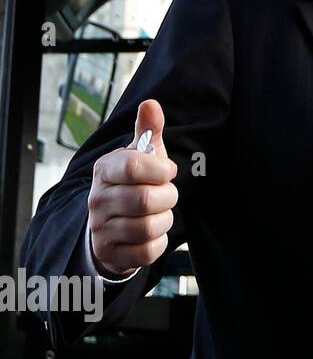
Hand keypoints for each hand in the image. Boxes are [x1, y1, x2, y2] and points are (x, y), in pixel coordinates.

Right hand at [87, 99, 178, 277]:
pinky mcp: (112, 254)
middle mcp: (97, 200)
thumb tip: (151, 104)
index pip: (133, 166)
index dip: (160, 169)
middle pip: (146, 199)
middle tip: (166, 195)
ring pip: (149, 227)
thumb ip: (148, 131)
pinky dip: (159, 242)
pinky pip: (148, 251)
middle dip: (168, 197)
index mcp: (105, 170)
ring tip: (159, 214)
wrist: (111, 225)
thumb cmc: (133, 184)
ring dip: (165, 220)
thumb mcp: (140, 156)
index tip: (167, 171)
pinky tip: (152, 233)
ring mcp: (101, 229)